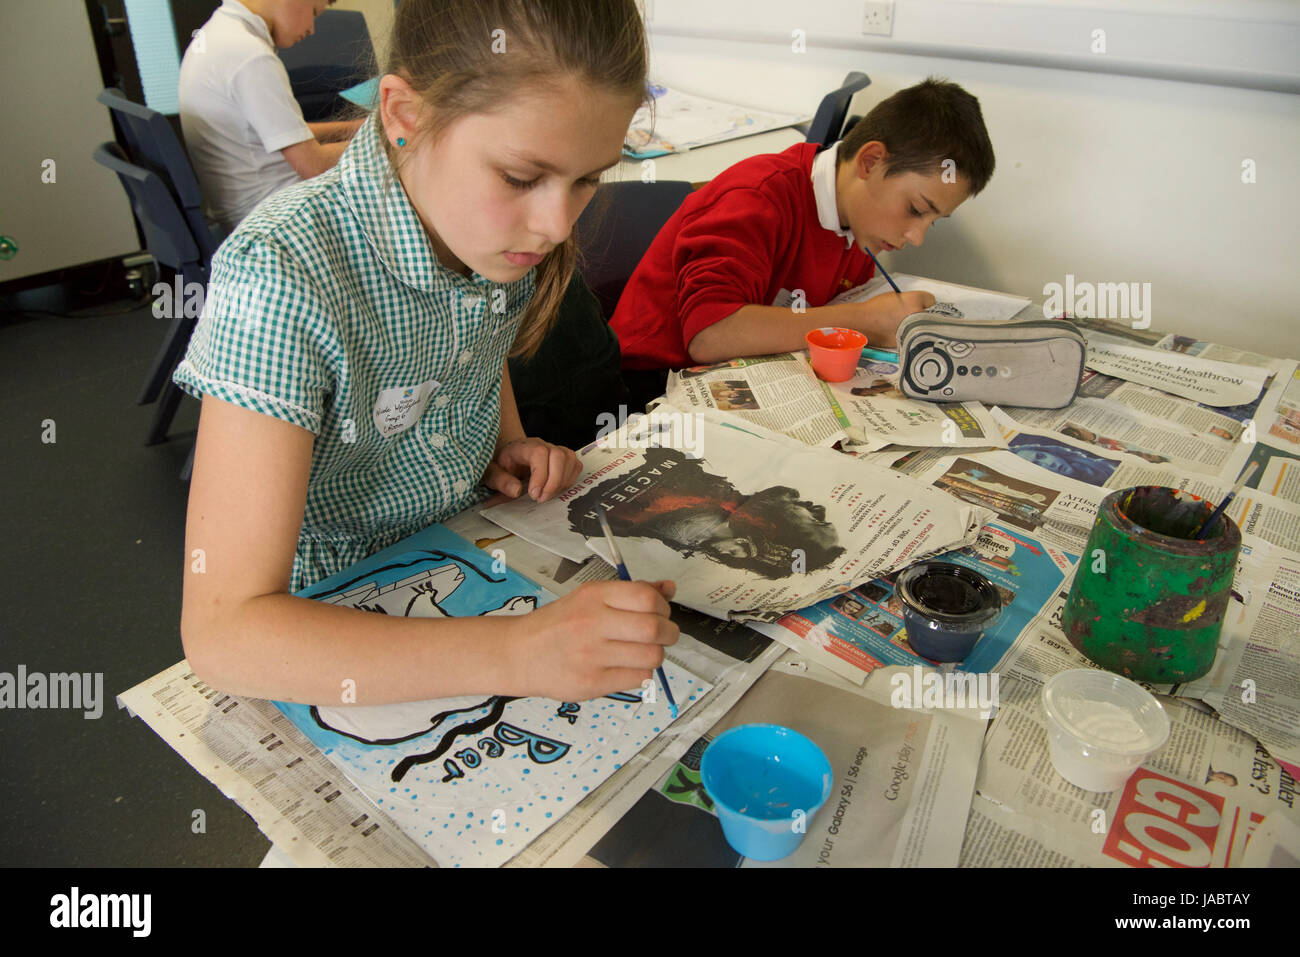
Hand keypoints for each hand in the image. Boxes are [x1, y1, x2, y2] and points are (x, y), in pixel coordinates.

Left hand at [481, 437, 580, 503]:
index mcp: (522, 447)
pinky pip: (575, 465)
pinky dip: (569, 479)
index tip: (533, 494)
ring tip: (547, 494)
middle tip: (540, 498)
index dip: (540, 475)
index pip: (539, 453)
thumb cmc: (500, 466)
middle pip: (559, 455)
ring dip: (562, 482)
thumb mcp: (490, 474)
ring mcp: (554, 449)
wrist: (507, 458)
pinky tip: (556, 488)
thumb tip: (516, 490)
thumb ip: (500, 481)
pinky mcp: (563, 457)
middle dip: (553, 481)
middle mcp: (541, 445)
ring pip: (570, 459)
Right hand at [503, 580, 679, 699]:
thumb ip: (631, 593)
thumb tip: (669, 588)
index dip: (663, 606)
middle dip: (669, 633)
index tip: (660, 613)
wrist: (518, 654)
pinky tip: (627, 667)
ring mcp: (591, 655)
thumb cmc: (557, 625)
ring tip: (643, 652)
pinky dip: (641, 673)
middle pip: (654, 628)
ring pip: (651, 656)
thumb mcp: (589, 598)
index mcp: (593, 596)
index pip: (646, 597)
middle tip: (663, 635)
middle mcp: (592, 623)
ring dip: (656, 654)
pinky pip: (638, 679)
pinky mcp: (592, 683)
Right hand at [859, 290, 935, 347]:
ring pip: (922, 328)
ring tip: (901, 326)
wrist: (861, 323)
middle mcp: (918, 315)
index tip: (921, 304)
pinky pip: (914, 338)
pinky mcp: (908, 342)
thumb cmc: (874, 308)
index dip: (924, 302)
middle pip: (929, 316)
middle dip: (922, 316)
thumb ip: (907, 299)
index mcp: (915, 300)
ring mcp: (914, 330)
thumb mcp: (894, 296)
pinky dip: (909, 337)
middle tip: (910, 317)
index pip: (930, 300)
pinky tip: (897, 334)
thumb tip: (914, 306)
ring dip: (916, 327)